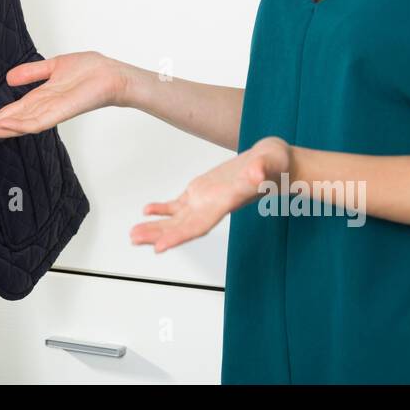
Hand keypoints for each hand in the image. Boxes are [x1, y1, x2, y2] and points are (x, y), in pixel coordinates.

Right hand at [0, 51, 130, 140]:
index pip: (7, 112)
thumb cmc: (91, 71)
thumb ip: (32, 73)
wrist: (113, 76)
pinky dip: (17, 125)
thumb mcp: (53, 66)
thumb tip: (8, 78)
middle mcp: (41, 110)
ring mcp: (50, 114)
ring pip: (16, 126)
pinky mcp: (60, 113)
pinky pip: (34, 123)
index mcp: (38, 100)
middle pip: (7, 122)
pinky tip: (1, 124)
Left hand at [131, 136, 291, 252]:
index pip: (200, 225)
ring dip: (156, 226)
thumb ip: (262, 169)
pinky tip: (147, 210)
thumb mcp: (271, 162)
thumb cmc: (276, 164)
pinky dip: (163, 208)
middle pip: (183, 226)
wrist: (276, 163)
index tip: (159, 247)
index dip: (179, 236)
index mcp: (225, 202)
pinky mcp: (204, 190)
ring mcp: (207, 199)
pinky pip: (180, 204)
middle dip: (158, 234)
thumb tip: (255, 173)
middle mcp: (214, 206)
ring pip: (177, 218)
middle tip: (134, 239)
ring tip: (134, 233)